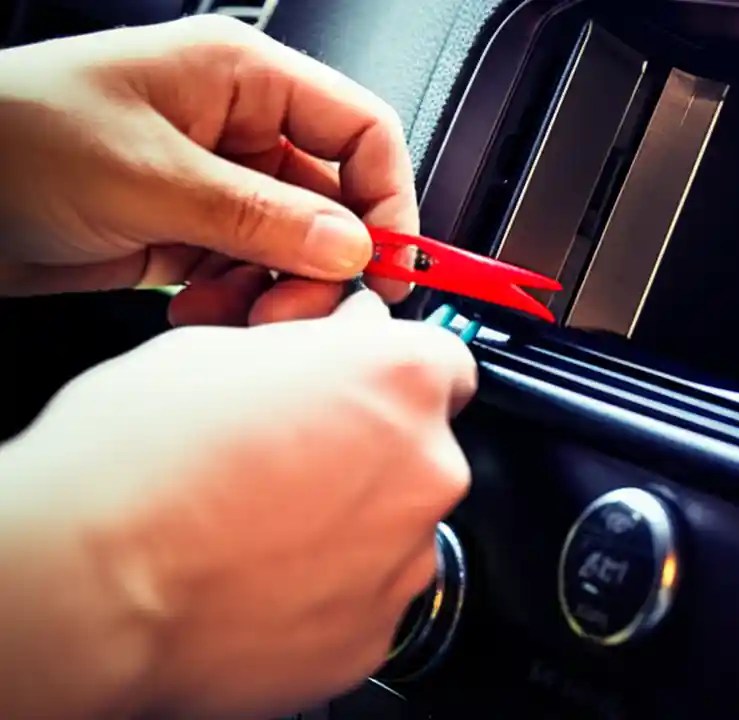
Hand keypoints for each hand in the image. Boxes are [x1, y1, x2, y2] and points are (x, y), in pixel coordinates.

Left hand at [0, 15, 418, 324]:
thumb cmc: (11, 136)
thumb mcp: (148, 176)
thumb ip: (261, 216)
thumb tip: (352, 246)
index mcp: (242, 79)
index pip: (360, 132)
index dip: (388, 197)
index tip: (392, 261)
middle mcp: (239, 129)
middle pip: (335, 203)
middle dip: (325, 263)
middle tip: (301, 310)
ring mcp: (216, 184)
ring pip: (296, 249)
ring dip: (275, 292)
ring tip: (231, 313)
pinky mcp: (190, 231)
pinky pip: (249, 274)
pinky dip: (236, 303)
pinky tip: (195, 309)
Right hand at [0, 291, 476, 718]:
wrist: (86, 585)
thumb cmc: (133, 462)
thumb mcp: (219, 348)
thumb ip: (313, 344)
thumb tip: (341, 340)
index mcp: (401, 381)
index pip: (443, 362)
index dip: (393, 373)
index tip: (362, 386)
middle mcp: (426, 469)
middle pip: (419, 448)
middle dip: (368, 449)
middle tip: (287, 459)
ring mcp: (406, 560)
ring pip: (393, 526)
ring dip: (347, 521)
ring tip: (257, 525)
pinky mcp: (374, 635)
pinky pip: (365, 596)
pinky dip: (327, 587)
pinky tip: (257, 576)